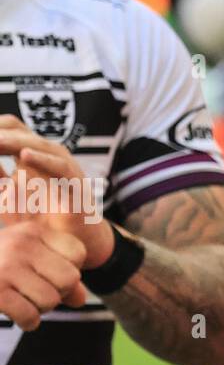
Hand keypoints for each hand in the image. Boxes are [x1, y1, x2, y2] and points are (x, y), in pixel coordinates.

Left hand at [0, 115, 114, 270]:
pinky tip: (23, 156)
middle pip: (18, 130)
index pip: (9, 127)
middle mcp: (46, 153)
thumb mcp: (6, 195)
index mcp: (29, 152)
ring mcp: (62, 164)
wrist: (74, 237)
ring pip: (38, 144)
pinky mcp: (74, 182)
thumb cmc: (40, 215)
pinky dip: (41, 159)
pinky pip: (59, 166)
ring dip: (13, 141)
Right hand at [0, 223, 88, 330]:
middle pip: (69, 277)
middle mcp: (22, 245)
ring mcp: (6, 268)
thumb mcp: (26, 260)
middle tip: (41, 295)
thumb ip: (58, 274)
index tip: (52, 276)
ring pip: (51, 299)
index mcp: (33, 231)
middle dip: (59, 292)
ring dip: (42, 309)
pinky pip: (30, 316)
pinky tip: (21, 317)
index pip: (78, 253)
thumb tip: (82, 300)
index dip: (71, 270)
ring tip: (29, 304)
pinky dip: (29, 321)